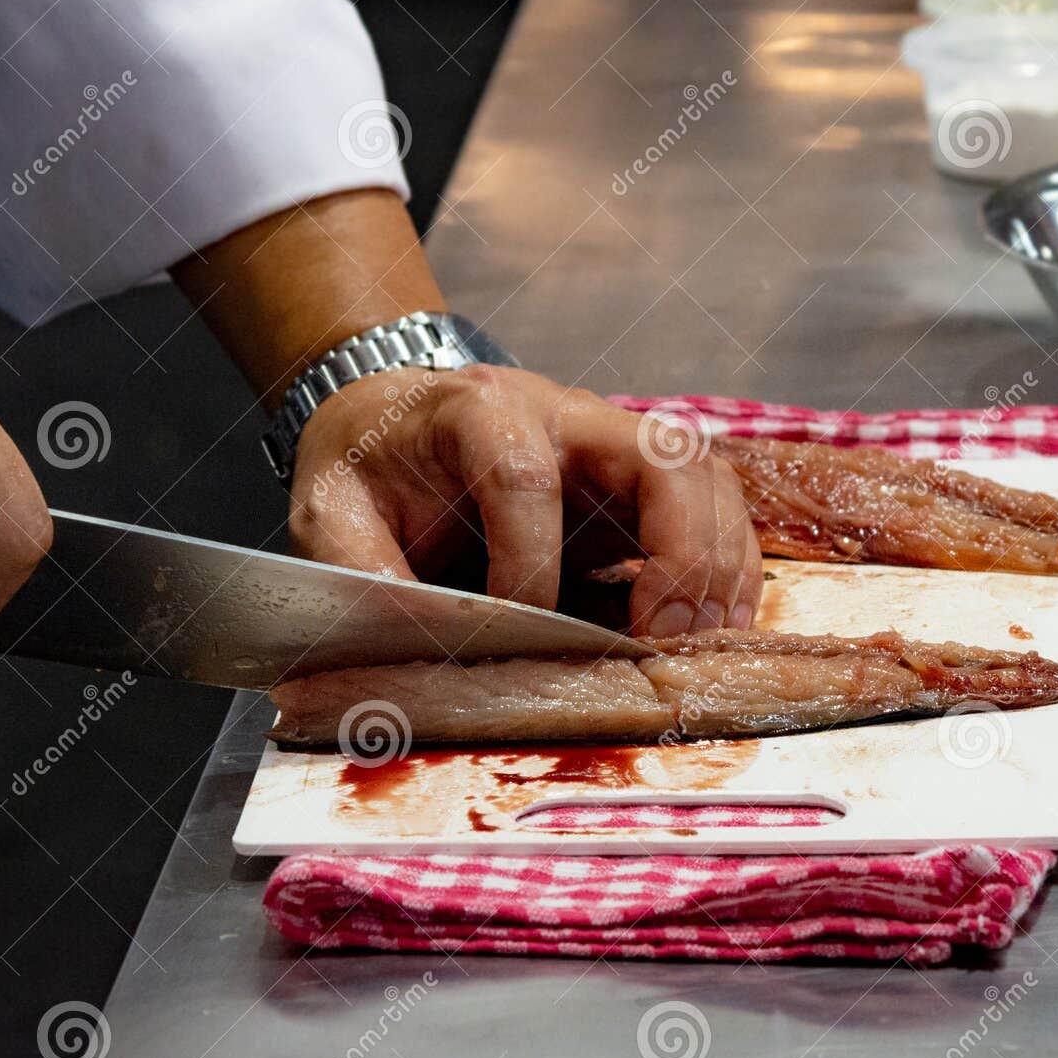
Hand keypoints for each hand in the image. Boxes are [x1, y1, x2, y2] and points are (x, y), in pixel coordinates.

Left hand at [170, 187, 759, 635]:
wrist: (393, 424)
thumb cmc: (368, 469)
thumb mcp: (328, 511)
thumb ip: (357, 567)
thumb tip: (418, 637)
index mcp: (479, 412)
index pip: (525, 477)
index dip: (528, 561)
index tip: (518, 625)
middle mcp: (566, 414)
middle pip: (658, 454)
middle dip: (676, 549)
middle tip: (661, 637)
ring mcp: (616, 443)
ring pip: (705, 478)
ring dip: (718, 563)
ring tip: (701, 646)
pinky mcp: (643, 483)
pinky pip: (715, 509)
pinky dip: (729, 569)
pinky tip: (714, 631)